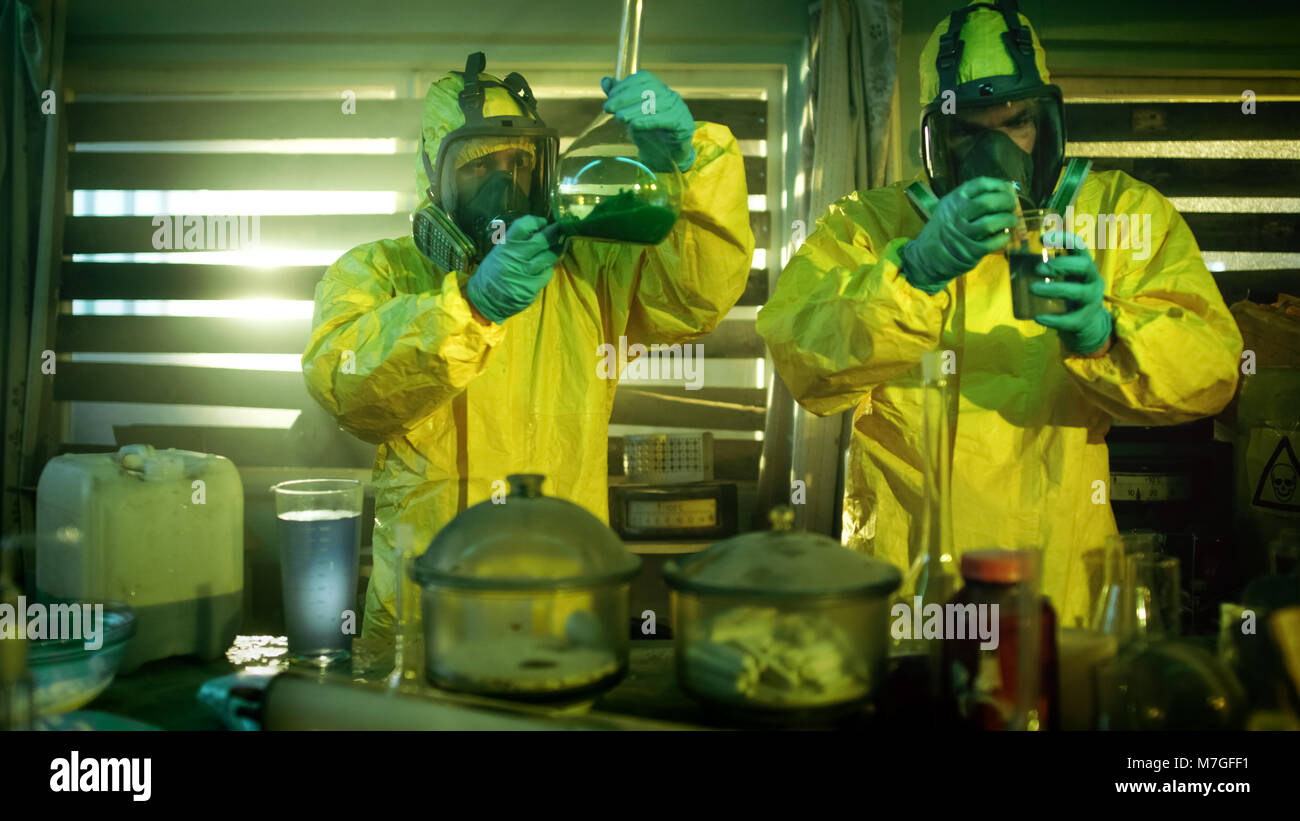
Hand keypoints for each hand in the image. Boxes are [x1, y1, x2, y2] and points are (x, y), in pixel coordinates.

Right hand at [465, 216, 560, 323]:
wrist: (484, 300)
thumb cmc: (492, 273)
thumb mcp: (499, 253)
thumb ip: (516, 242)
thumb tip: (538, 230)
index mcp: (505, 246)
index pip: (523, 226)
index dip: (536, 221)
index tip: (543, 222)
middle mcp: (515, 257)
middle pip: (541, 240)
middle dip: (553, 233)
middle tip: (559, 231)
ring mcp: (524, 272)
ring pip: (548, 257)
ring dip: (555, 252)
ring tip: (556, 249)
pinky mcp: (531, 287)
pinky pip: (546, 273)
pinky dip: (547, 270)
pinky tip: (544, 269)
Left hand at [601, 71, 695, 171]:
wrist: (667, 157)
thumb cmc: (649, 133)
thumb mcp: (630, 115)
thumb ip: (619, 98)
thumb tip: (605, 81)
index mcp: (659, 89)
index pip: (643, 78)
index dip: (625, 85)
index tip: (609, 97)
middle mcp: (670, 95)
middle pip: (648, 90)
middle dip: (625, 98)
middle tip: (608, 108)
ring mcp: (679, 108)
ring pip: (656, 104)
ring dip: (634, 110)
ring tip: (618, 118)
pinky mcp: (684, 124)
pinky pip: (666, 120)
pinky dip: (648, 121)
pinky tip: (634, 125)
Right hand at [900, 177, 1019, 293]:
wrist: (927, 256)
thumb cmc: (945, 228)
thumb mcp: (950, 208)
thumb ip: (972, 199)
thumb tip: (1005, 190)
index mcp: (953, 200)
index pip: (980, 185)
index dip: (998, 185)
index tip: (1007, 189)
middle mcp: (957, 214)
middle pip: (988, 203)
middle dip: (1006, 202)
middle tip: (1012, 205)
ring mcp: (963, 234)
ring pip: (991, 223)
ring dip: (1008, 219)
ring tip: (1012, 220)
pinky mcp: (970, 251)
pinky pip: (992, 243)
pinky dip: (1003, 238)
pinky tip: (1005, 236)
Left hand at [1031, 231, 1112, 354]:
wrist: (1086, 322)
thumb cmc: (1068, 292)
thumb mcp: (1062, 276)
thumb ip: (1046, 266)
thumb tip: (1011, 256)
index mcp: (1084, 264)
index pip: (1079, 246)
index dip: (1063, 239)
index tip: (1043, 239)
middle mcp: (1093, 279)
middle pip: (1084, 266)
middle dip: (1060, 265)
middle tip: (1037, 269)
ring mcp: (1092, 300)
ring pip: (1078, 292)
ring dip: (1054, 289)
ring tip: (1032, 288)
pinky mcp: (1085, 320)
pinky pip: (1070, 319)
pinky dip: (1053, 319)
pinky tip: (1038, 317)